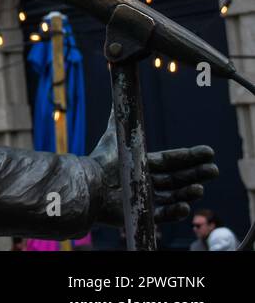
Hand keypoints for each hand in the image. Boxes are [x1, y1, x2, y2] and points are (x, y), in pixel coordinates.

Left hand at [86, 114, 217, 227]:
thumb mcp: (113, 135)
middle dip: (196, 174)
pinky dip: (175, 213)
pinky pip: (162, 216)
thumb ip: (117, 116)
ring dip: (189, 193)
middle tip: (214, 170)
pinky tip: (185, 207)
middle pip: (176, 178)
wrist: (87, 184)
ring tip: (201, 188)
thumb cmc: (100, 161)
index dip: (189, 156)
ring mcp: (145, 198)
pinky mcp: (140, 213)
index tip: (209, 152)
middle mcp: (146, 181)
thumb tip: (119, 87)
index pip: (171, 160)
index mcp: (142, 164)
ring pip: (173, 196)